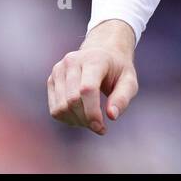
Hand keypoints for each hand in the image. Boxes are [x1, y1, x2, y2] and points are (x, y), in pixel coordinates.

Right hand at [47, 20, 137, 134]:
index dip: (92, 112)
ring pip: (61, 108)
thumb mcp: (129, 81)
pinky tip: (81, 115)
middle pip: (72, 100)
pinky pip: (55, 109)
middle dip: (86, 119)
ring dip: (76, 121)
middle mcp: (72, 61)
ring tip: (91, 119)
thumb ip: (122, 98)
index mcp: (94, 59)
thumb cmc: (118, 70)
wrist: (103, 52)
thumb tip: (111, 116)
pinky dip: (67, 119)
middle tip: (99, 125)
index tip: (101, 128)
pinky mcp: (51, 79)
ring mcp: (59, 69)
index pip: (87, 89)